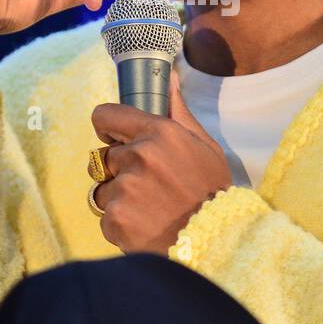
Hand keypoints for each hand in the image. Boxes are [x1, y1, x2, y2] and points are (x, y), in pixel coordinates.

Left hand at [90, 68, 233, 254]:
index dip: (108, 127)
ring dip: (120, 200)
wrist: (218, 244)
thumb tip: (170, 78)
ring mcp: (124, 189)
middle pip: (105, 157)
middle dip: (121, 171)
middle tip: (151, 188)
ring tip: (151, 211)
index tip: (114, 138)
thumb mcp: (205, 147)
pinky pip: (106, 218)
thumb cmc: (214, 193)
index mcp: (159, 133)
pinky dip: (121, 225)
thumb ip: (179, 113)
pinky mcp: (115, 220)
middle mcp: (138, 157)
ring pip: (104, 190)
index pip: (106, 116)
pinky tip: (147, 228)